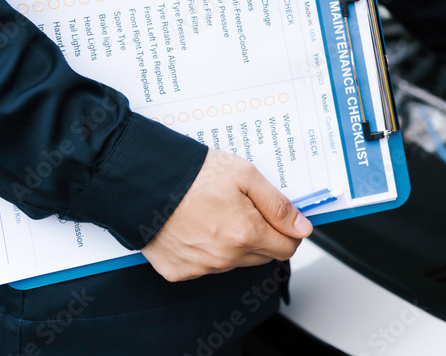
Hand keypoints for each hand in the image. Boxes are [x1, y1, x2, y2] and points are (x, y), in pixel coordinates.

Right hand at [141, 149, 312, 281]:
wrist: (143, 182)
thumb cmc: (192, 174)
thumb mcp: (246, 176)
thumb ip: (278, 205)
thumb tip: (302, 228)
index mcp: (246, 234)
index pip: (287, 249)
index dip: (288, 232)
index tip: (281, 219)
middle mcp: (225, 258)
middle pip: (262, 256)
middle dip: (261, 234)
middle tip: (244, 207)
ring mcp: (200, 267)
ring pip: (234, 262)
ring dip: (234, 243)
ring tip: (216, 212)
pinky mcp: (178, 271)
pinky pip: (205, 266)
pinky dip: (206, 250)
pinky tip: (196, 226)